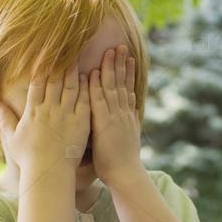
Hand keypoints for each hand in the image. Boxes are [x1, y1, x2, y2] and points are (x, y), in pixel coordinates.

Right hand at [0, 61, 90, 181]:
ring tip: (77, 57)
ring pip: (71, 87)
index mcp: (33, 111)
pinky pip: (84, 101)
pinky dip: (86, 88)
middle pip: (55, 80)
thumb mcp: (12, 137)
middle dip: (59, 62)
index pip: (38, 82)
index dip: (42, 65)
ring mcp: (66, 115)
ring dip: (73, 71)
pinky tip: (89, 77)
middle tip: (64, 47)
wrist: (48, 173)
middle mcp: (50, 109)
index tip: (45, 52)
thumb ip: (4, 118)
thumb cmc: (29, 158)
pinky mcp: (81, 123)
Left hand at [88, 45, 142, 185]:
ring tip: (110, 51)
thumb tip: (128, 116)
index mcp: (128, 116)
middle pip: (122, 83)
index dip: (128, 73)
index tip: (128, 58)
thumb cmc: (122, 162)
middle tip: (121, 46)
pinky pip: (99, 101)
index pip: (128, 89)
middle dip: (121, 64)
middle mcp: (123, 113)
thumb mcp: (126, 139)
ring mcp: (115, 117)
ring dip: (110, 68)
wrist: (125, 174)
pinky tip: (93, 73)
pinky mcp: (104, 124)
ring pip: (112, 87)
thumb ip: (125, 125)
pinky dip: (96, 87)